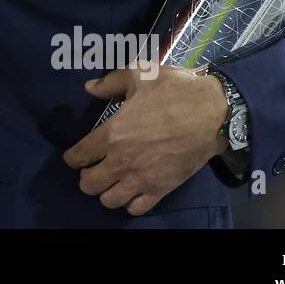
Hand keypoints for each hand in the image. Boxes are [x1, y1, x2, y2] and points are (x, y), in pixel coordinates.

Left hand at [62, 65, 227, 215]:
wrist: (212, 112)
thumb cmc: (174, 90)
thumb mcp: (139, 74)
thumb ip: (109, 82)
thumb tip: (89, 87)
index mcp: (112, 134)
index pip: (78, 156)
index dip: (72, 157)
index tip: (75, 156)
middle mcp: (121, 161)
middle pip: (88, 184)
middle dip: (86, 177)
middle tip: (94, 167)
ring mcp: (141, 178)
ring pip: (109, 200)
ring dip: (106, 192)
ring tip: (112, 181)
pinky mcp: (161, 189)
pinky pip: (136, 209)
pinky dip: (130, 204)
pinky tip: (132, 191)